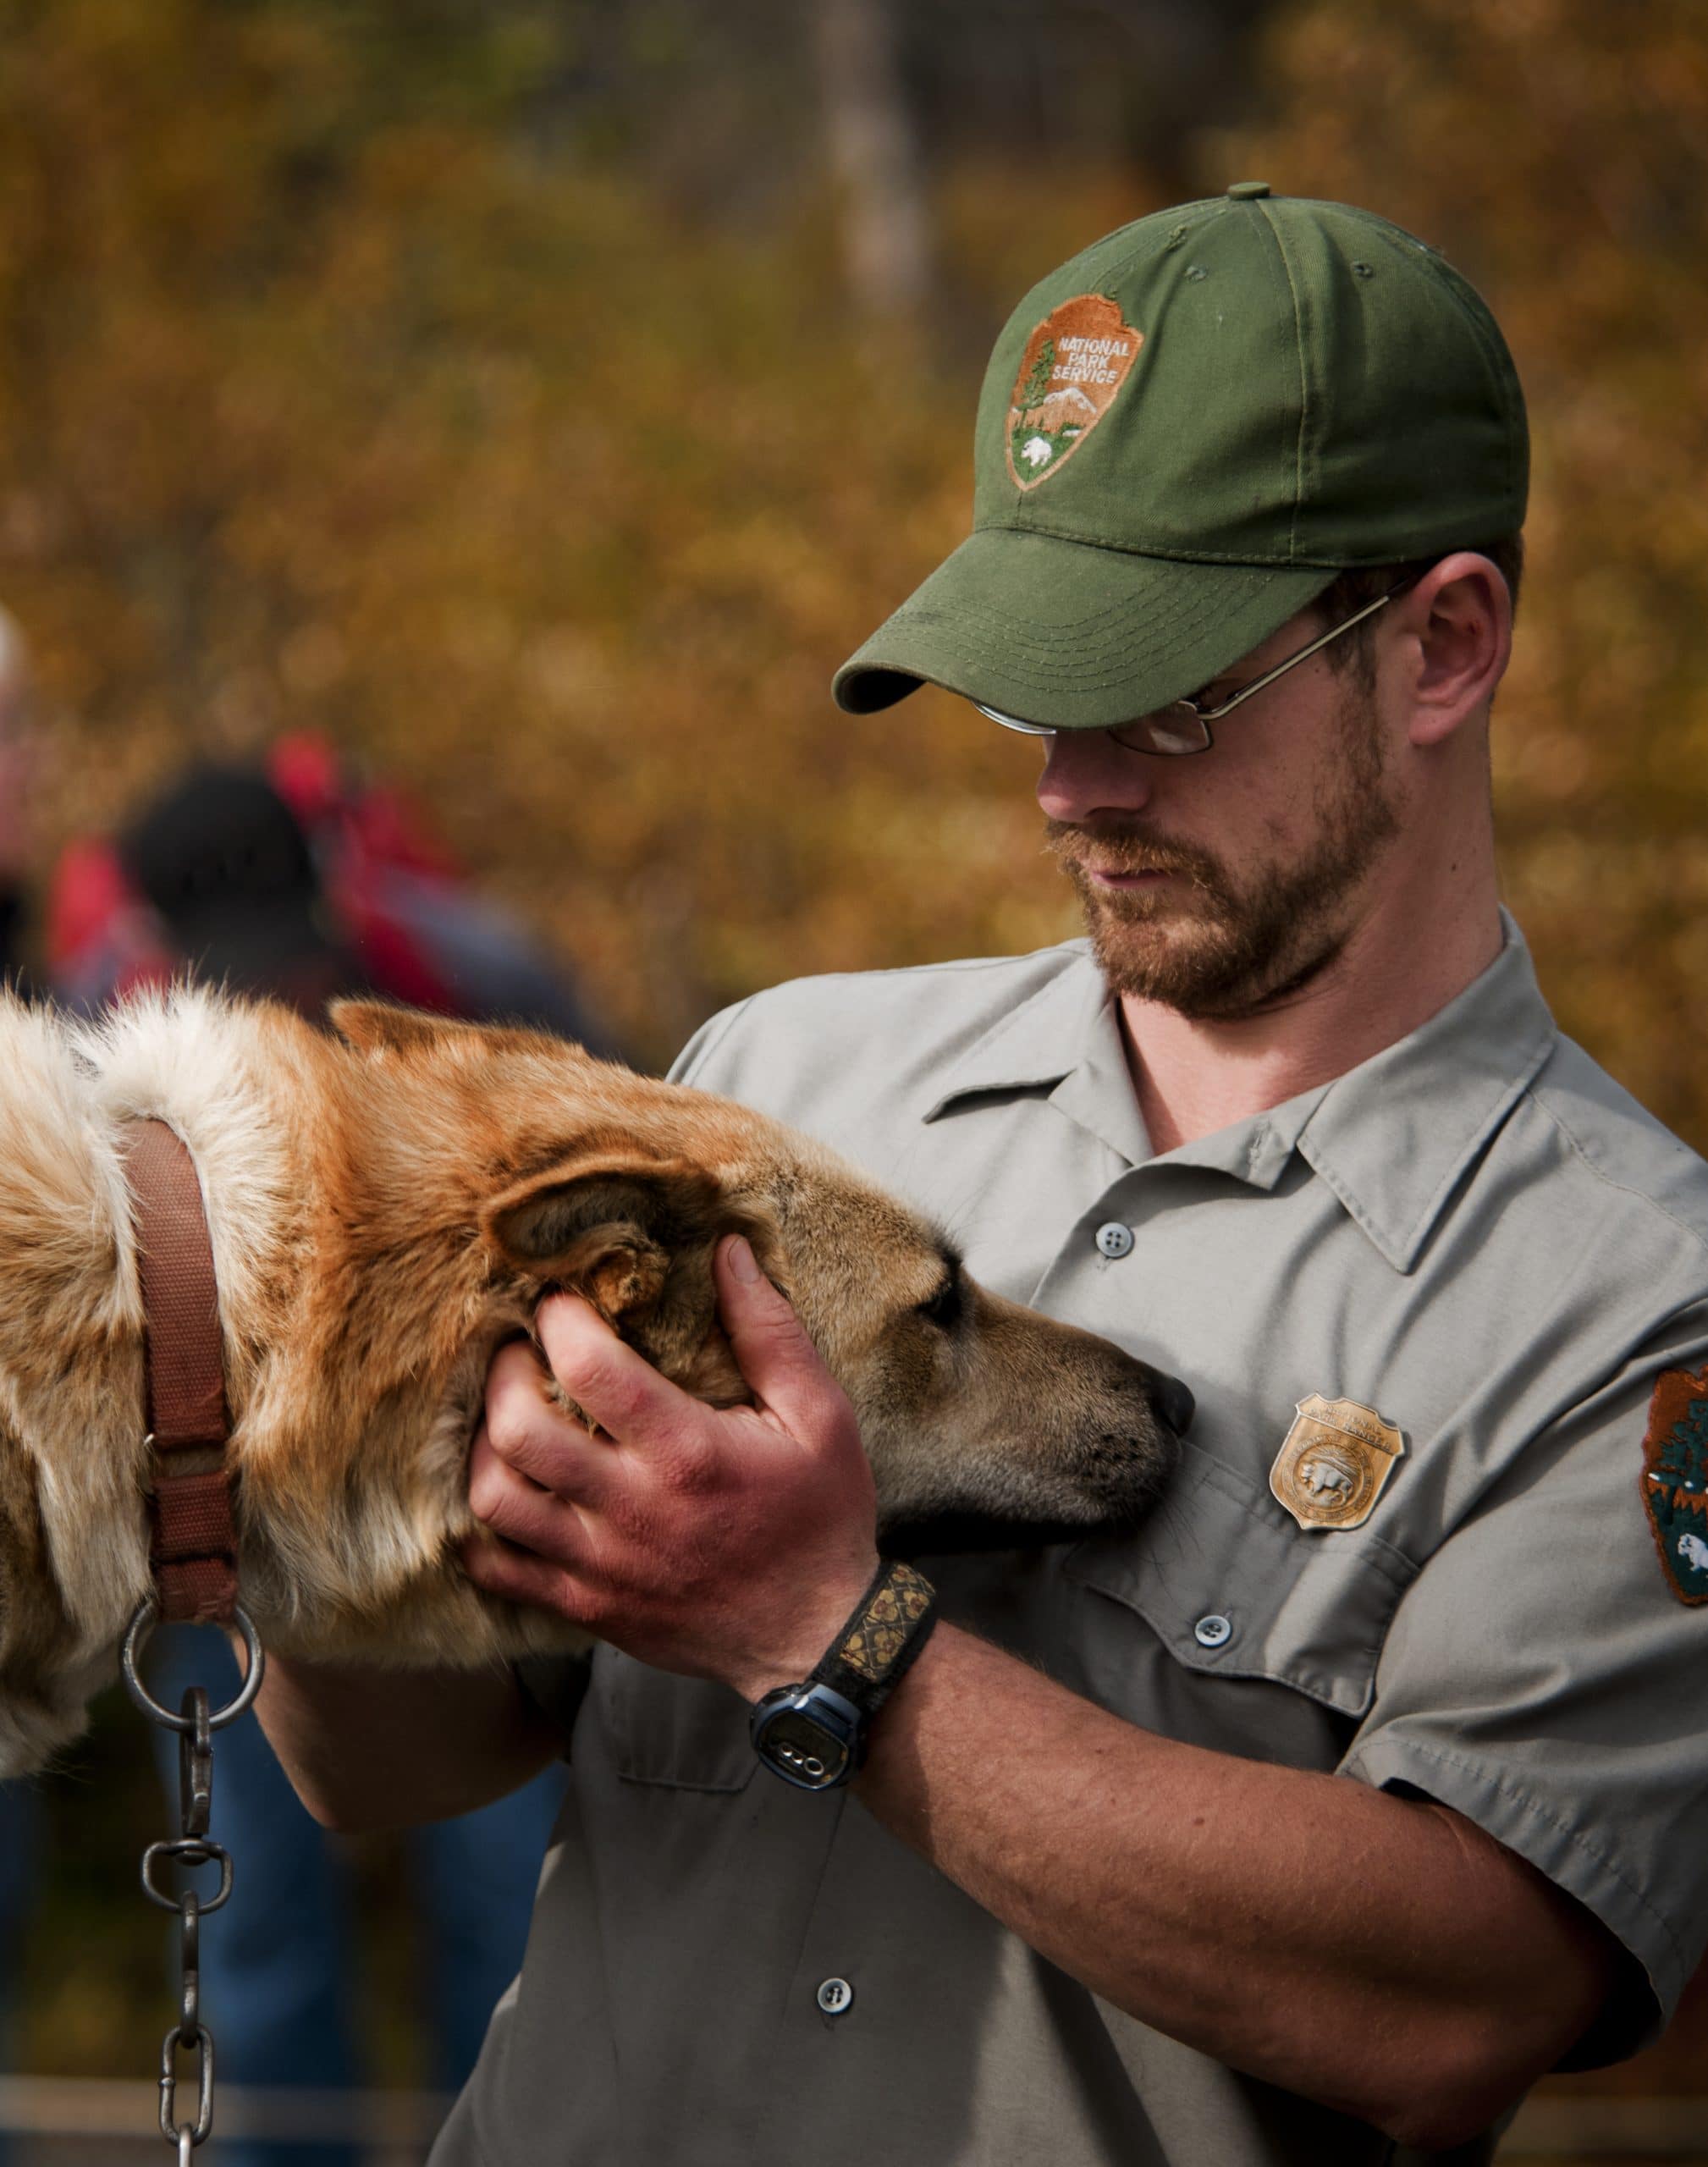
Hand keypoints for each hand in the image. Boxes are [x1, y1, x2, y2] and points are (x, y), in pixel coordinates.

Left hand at [463, 1234, 880, 1699]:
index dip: (560, 1319)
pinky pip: (497, 1570)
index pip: (589, 1369)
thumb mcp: (820, 1415)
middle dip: (504, 1375)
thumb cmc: (819, 1517)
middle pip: (517, 1431)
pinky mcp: (585, 1607)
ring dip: (485, 1446)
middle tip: (522, 1352)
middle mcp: (632, 1509)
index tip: (563, 1299)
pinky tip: (506, 1489)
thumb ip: (770, 1331)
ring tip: (508, 1414)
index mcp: (687, 1452)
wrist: (817, 1637)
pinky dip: (481, 1527)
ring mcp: (600, 1565)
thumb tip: (727, 1250)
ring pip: (493, 1499)